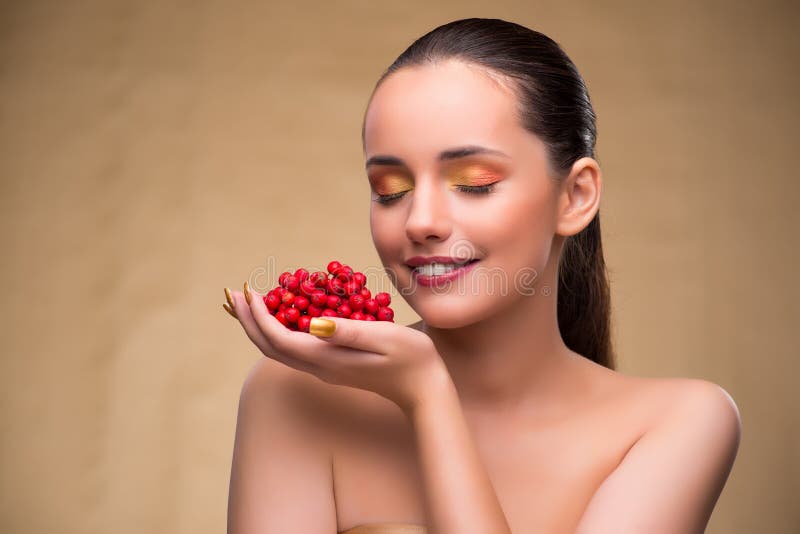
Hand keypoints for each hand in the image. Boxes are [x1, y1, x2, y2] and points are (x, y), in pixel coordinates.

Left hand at [223, 284, 448, 413]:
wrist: (424, 389)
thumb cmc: (410, 358)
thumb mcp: (383, 337)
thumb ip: (347, 331)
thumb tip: (312, 324)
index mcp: (326, 358)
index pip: (279, 337)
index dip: (259, 315)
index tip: (249, 290)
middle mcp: (319, 367)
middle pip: (269, 346)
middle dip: (248, 320)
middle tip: (232, 293)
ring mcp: (324, 369)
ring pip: (279, 350)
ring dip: (258, 326)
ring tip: (246, 303)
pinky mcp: (331, 366)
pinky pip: (294, 349)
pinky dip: (277, 330)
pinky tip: (281, 314)